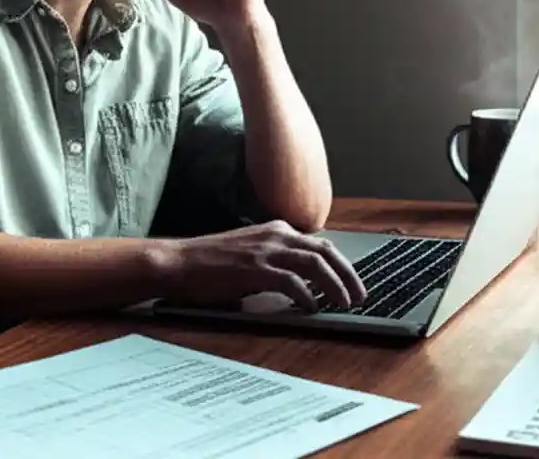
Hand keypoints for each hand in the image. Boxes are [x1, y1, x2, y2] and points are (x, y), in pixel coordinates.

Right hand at [153, 220, 366, 311]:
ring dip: (335, 284)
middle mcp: (276, 235)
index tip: (353, 284)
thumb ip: (278, 262)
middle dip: (348, 275)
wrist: (179, 263)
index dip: (342, 265)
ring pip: (315, 263)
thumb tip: (305, 284)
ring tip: (344, 303)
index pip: (321, 244)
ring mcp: (266, 250)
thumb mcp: (251, 254)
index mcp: (277, 230)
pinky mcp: (255, 269)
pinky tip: (311, 307)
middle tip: (359, 296)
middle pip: (326, 251)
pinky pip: (292, 281)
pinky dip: (306, 294)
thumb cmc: (211, 264)